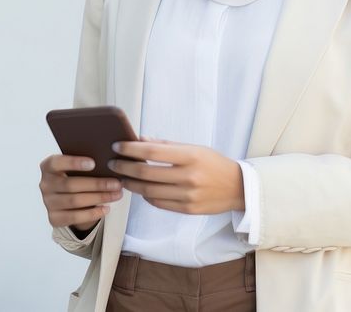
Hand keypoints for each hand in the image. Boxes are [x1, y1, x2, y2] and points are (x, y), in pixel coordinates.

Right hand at [39, 154, 122, 232]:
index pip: (56, 163)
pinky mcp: (54, 218)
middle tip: (116, 184)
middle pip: (70, 185)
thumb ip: (86, 162)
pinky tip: (106, 208)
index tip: (94, 163)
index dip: (73, 163)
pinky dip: (92, 213)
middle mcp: (45, 185)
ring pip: (75, 201)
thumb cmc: (75, 176)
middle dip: (96, 184)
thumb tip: (109, 161)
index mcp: (48, 167)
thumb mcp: (76, 167)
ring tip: (116, 195)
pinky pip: (74, 217)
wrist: (68, 197)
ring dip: (98, 198)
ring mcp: (48, 203)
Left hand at [108, 136, 244, 214]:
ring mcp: (187, 195)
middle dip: (125, 167)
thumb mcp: (194, 148)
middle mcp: (188, 176)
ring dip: (131, 183)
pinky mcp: (187, 209)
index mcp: (190, 156)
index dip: (131, 149)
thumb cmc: (213, 163)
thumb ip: (167, 145)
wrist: (238, 187)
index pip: (152, 152)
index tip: (117, 146)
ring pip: (149, 191)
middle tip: (113, 163)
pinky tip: (140, 189)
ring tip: (122, 176)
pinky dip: (146, 196)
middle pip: (146, 173)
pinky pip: (158, 203)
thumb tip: (140, 140)